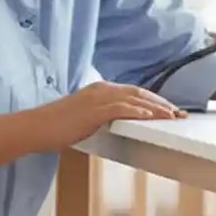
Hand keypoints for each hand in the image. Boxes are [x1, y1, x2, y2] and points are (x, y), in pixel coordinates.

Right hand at [39, 81, 185, 149]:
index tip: (169, 109)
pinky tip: (149, 118)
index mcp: (101, 89)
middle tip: (179, 113)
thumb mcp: (85, 116)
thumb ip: (102, 114)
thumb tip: (117, 121)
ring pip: (135, 100)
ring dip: (156, 109)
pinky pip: (120, 109)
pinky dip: (137, 112)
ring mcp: (98, 98)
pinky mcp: (93, 110)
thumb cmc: (57, 125)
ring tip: (172, 117)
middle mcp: (102, 89)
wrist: (36, 127)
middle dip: (162, 104)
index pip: (135, 92)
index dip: (154, 101)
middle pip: (140, 93)